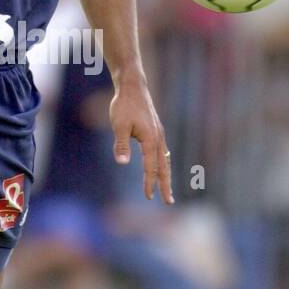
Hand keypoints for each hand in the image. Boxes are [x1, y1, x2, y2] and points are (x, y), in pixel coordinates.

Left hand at [110, 76, 173, 203]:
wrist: (133, 86)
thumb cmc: (124, 105)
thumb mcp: (119, 126)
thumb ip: (121, 145)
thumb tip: (122, 163)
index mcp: (151, 139)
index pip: (151, 167)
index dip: (149, 183)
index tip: (148, 197)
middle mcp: (158, 138)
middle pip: (164, 167)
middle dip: (166, 185)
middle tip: (169, 202)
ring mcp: (159, 134)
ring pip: (165, 160)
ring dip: (166, 176)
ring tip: (167, 189)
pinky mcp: (156, 131)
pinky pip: (162, 152)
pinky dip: (163, 164)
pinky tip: (161, 167)